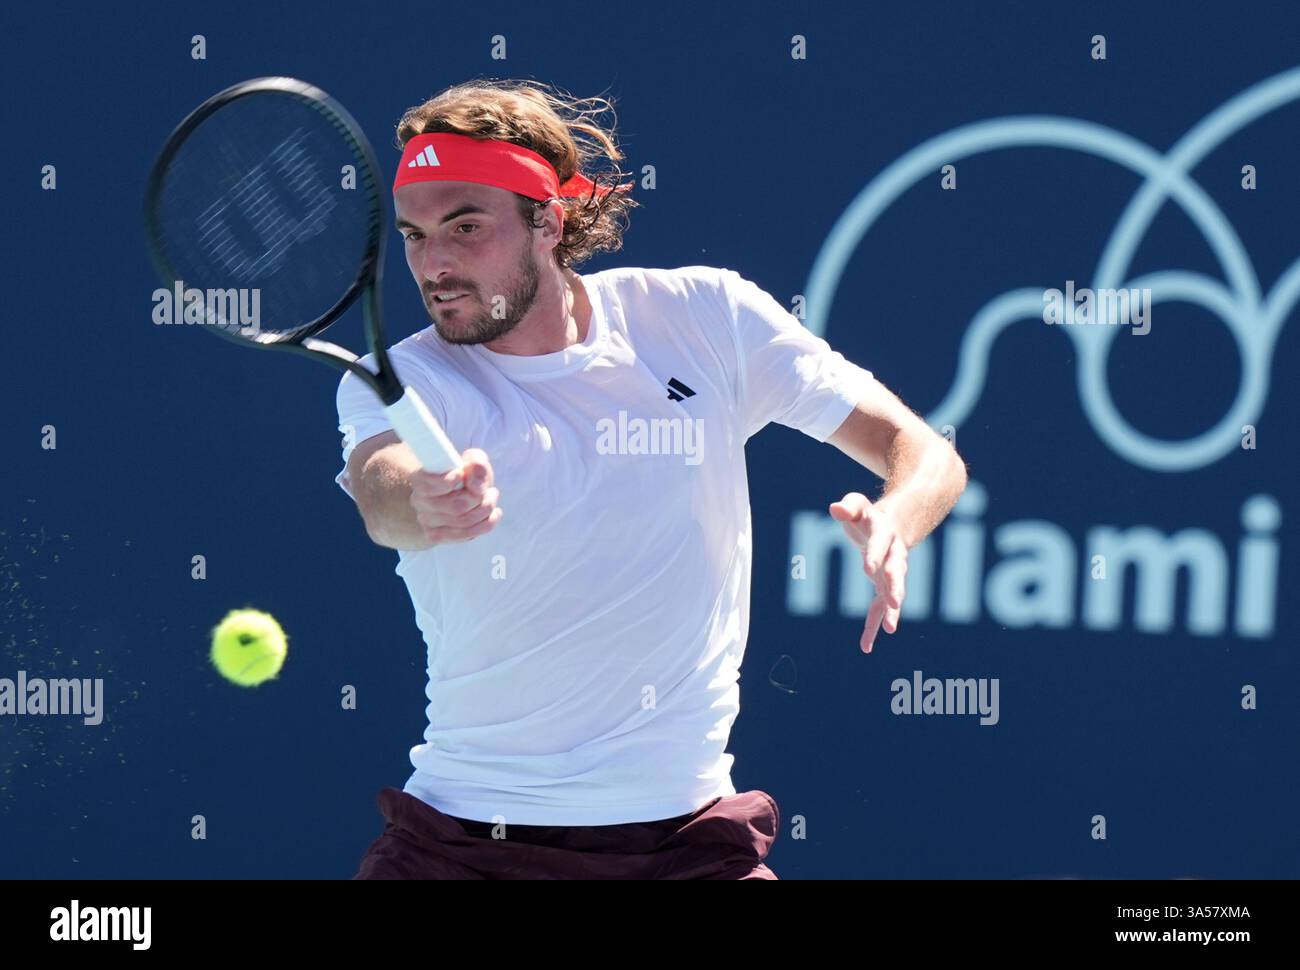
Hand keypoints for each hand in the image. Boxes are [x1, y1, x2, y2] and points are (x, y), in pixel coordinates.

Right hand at [409, 448, 502, 544]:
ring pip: (464, 522)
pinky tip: (494, 514)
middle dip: (479, 498)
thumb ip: (477, 464)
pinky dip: (486, 524)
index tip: (461, 474)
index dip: (448, 481)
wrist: (456, 492)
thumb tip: (476, 486)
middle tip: (489, 490)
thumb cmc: (465, 473)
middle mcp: (419, 502)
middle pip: (456, 507)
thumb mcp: (473, 460)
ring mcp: (426, 522)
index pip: (429, 488)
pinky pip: (466, 535)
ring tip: (492, 497)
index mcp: (421, 480)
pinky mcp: (437, 536)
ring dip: (486, 509)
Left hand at [828, 492, 907, 653]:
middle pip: (897, 571)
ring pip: (895, 592)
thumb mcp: (857, 506)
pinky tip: (866, 646)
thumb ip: (848, 507)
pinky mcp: (886, 587)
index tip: (867, 569)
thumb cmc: (867, 516)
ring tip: (890, 629)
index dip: (875, 556)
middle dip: (896, 586)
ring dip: (893, 610)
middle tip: (896, 602)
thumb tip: (834, 508)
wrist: (891, 527)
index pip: (879, 545)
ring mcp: (892, 573)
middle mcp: (894, 555)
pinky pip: (881, 607)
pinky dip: (874, 625)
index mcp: (885, 534)